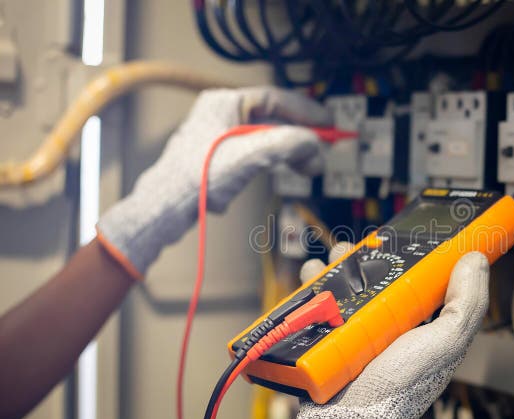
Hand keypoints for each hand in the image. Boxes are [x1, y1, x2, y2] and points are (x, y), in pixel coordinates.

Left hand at [96, 87, 331, 277]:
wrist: (166, 206)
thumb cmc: (196, 178)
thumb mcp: (248, 157)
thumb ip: (284, 144)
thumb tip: (313, 140)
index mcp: (224, 102)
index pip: (276, 99)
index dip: (306, 112)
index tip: (328, 125)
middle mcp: (222, 113)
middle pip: (274, 118)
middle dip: (300, 137)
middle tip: (321, 152)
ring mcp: (221, 134)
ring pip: (267, 136)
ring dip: (290, 151)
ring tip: (309, 168)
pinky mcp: (221, 155)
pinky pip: (257, 150)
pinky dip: (275, 159)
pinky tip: (285, 171)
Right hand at [277, 244, 489, 418]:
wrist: (347, 418)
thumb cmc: (397, 389)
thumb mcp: (445, 342)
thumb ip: (467, 304)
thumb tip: (475, 259)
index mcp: (421, 326)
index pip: (423, 281)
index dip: (417, 256)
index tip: (411, 234)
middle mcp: (390, 327)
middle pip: (380, 277)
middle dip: (371, 255)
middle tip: (365, 243)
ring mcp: (357, 332)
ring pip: (347, 285)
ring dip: (339, 264)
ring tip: (335, 256)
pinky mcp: (327, 337)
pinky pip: (320, 302)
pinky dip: (314, 285)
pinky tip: (313, 277)